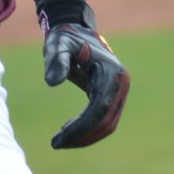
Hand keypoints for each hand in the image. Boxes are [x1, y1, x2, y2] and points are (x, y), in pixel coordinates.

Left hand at [43, 22, 129, 148]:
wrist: (76, 30)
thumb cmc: (65, 38)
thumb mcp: (57, 45)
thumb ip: (56, 60)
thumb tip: (52, 82)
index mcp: (112, 73)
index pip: (100, 109)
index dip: (81, 127)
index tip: (59, 138)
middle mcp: (121, 83)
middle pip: (106, 121)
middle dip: (82, 136)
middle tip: (56, 144)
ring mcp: (119, 90)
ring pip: (107, 124)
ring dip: (85, 136)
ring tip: (60, 140)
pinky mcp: (113, 94)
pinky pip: (104, 118)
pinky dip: (87, 128)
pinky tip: (68, 129)